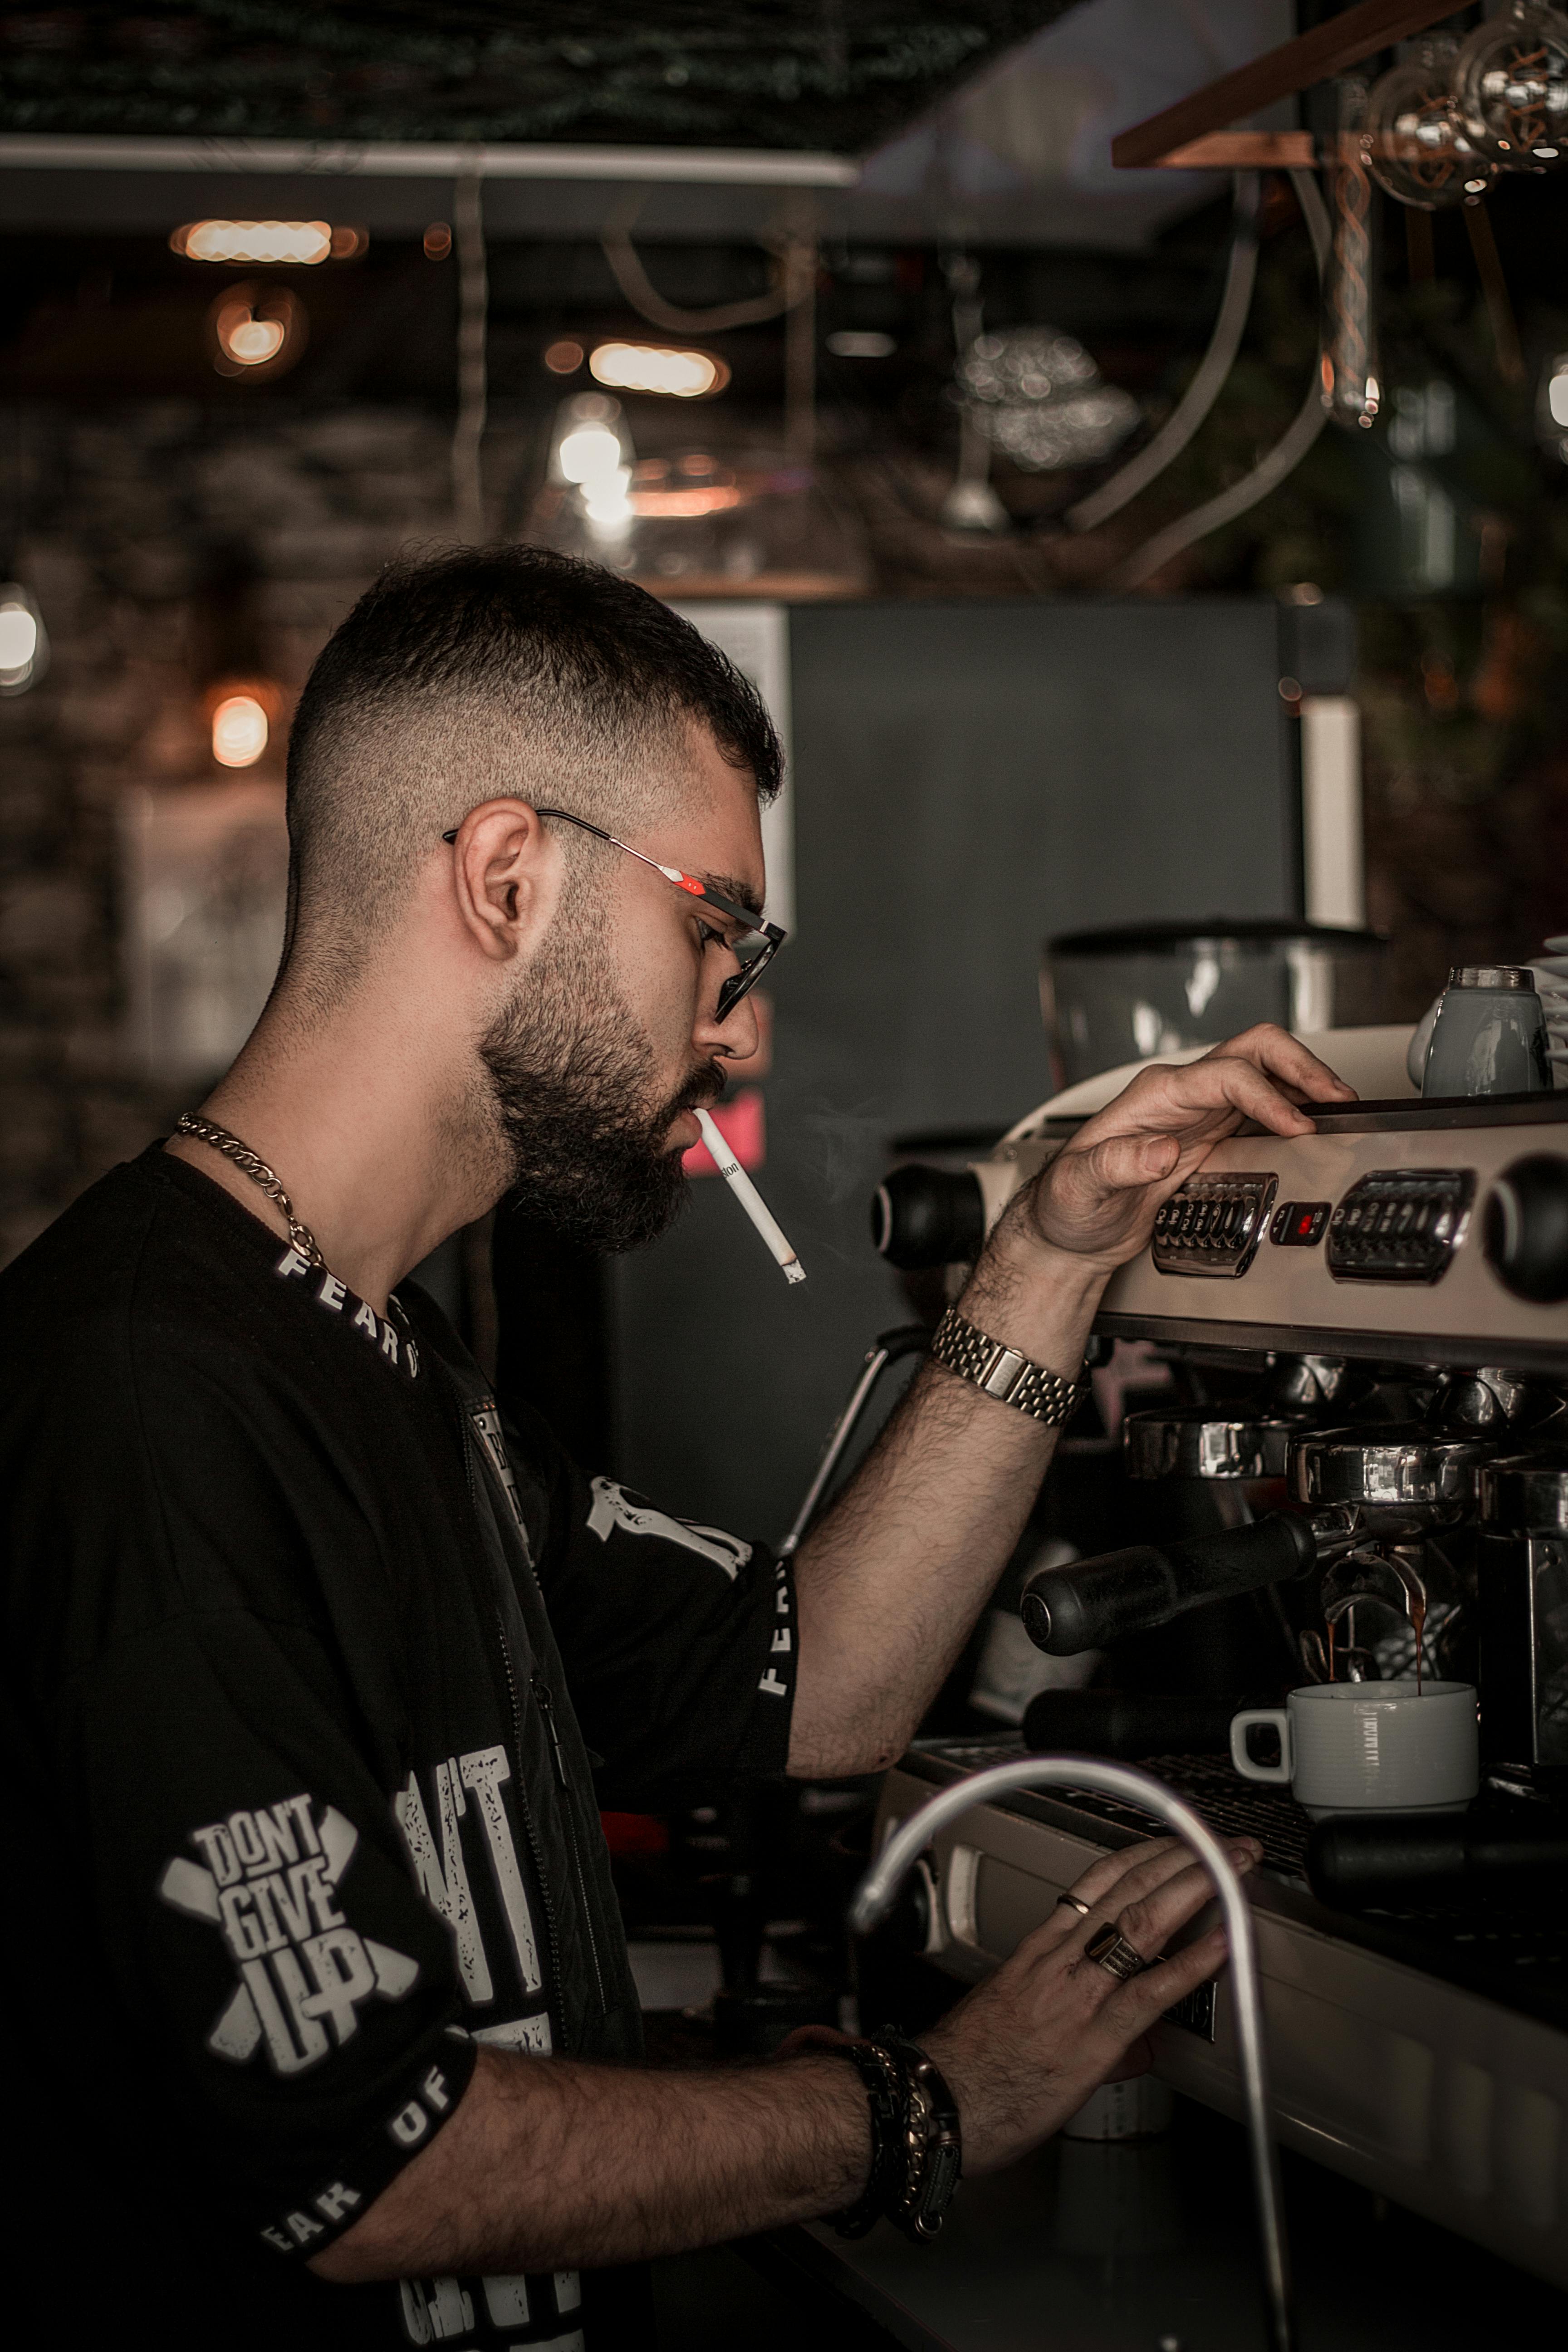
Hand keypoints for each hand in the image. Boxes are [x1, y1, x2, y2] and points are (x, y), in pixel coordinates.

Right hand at [922, 1832, 1261, 2174]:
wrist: (938, 2101)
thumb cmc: (966, 2068)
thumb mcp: (1011, 2023)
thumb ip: (1078, 2024)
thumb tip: (1135, 2046)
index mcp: (1038, 1952)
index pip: (1094, 1882)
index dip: (1139, 1855)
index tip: (1171, 1840)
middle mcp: (1059, 1961)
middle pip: (1126, 1890)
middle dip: (1179, 1859)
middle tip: (1221, 1843)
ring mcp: (1078, 1995)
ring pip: (1141, 1924)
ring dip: (1194, 1890)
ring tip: (1232, 1868)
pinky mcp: (1094, 2039)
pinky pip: (1151, 1992)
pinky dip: (1192, 1964)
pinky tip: (1223, 1944)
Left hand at [1018, 1024, 1354, 1275]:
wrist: (1069, 1227)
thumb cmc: (1068, 1202)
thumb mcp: (1080, 1186)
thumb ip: (1116, 1164)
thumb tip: (1161, 1149)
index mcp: (1154, 1096)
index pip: (1225, 1074)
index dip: (1267, 1096)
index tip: (1296, 1126)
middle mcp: (1181, 1095)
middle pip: (1254, 1051)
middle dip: (1302, 1067)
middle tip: (1339, 1099)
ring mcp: (1200, 1112)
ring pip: (1266, 1072)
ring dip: (1307, 1083)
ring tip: (1342, 1107)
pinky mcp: (1212, 1134)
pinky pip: (1265, 1105)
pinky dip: (1296, 1108)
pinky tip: (1315, 1124)